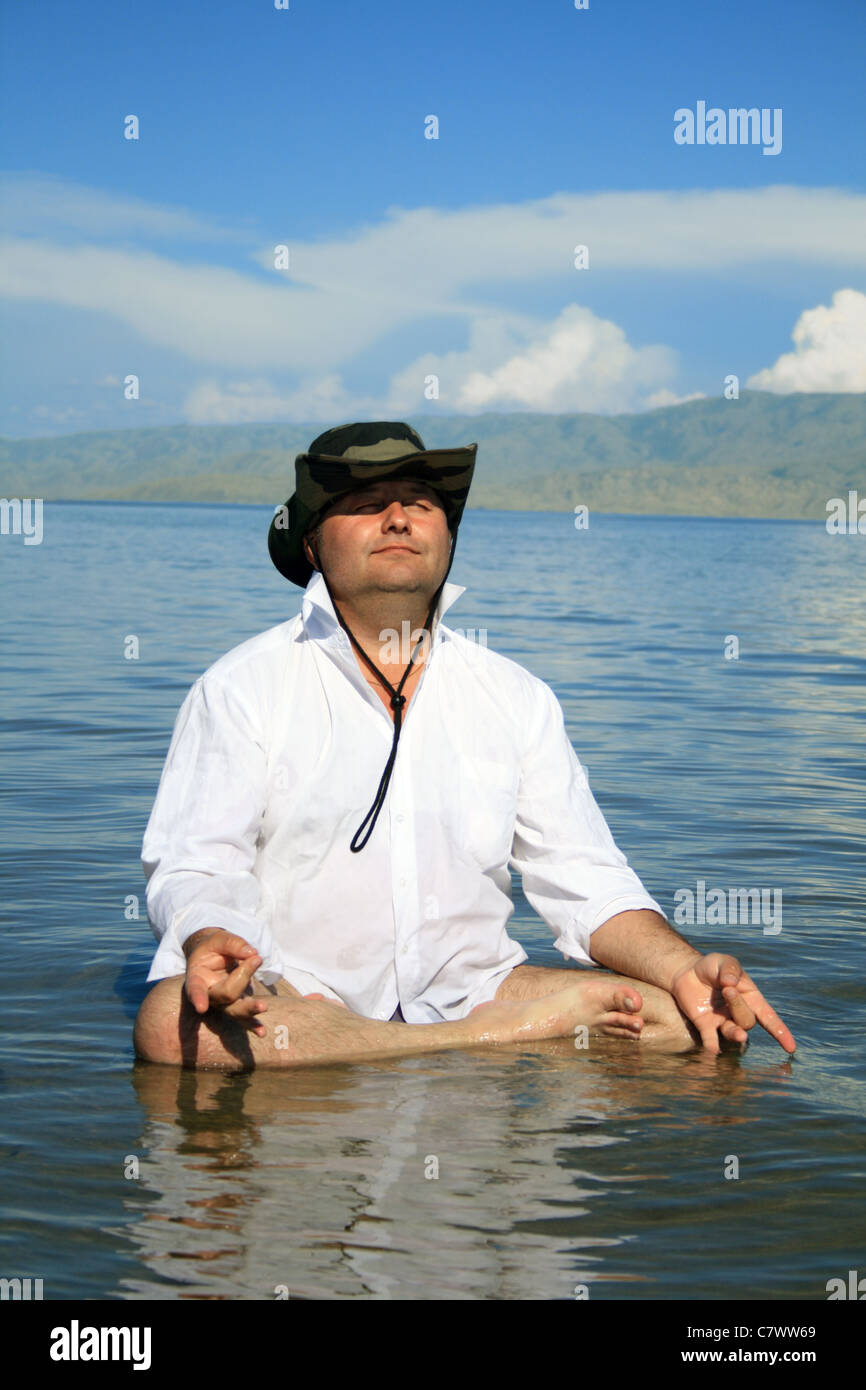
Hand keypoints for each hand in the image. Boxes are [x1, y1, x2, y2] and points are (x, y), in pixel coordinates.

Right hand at [183, 928, 267, 1037]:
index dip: (198, 998)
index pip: (195, 989)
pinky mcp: (236, 1004)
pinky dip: (253, 1024)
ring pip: (234, 1011)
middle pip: (224, 995)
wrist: (214, 954)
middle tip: (256, 959)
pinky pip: (244, 1017)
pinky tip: (262, 1033)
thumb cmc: (213, 947)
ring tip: (263, 1006)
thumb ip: (233, 944)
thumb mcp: (218, 938)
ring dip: (249, 1010)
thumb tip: (252, 954)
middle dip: (242, 978)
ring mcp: (223, 1002)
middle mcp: (209, 994)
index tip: (201, 1007)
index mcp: (197, 977)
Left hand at [670, 952, 795, 1054]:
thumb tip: (731, 982)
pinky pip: (710, 1039)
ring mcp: (722, 1021)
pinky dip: (712, 1045)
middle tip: (727, 990)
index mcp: (751, 998)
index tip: (791, 1048)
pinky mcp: (704, 1025)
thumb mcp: (724, 961)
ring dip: (735, 1032)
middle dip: (739, 1007)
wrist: (686, 972)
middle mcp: (738, 1014)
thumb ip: (730, 968)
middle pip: (747, 1021)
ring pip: (733, 1032)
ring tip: (737, 1033)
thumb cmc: (712, 967)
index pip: (769, 1018)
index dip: (781, 1032)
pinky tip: (713, 1050)